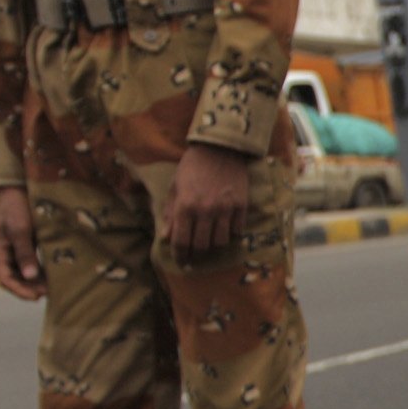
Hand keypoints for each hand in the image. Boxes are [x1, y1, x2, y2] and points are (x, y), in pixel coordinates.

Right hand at [0, 187, 43, 299]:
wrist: (18, 189)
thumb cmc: (16, 207)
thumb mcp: (20, 230)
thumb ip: (25, 253)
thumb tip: (30, 276)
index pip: (5, 279)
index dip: (20, 290)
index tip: (37, 296)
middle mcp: (3, 254)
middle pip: (13, 279)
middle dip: (29, 288)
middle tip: (48, 294)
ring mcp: (12, 250)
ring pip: (22, 273)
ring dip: (34, 282)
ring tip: (51, 288)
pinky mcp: (23, 246)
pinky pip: (29, 264)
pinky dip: (38, 271)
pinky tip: (51, 276)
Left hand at [164, 141, 252, 260]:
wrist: (220, 147)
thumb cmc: (192, 167)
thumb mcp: (175, 188)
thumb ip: (170, 214)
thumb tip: (166, 238)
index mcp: (186, 206)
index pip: (181, 242)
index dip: (180, 256)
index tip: (180, 261)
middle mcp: (205, 210)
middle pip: (201, 246)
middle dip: (196, 255)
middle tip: (194, 257)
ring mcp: (226, 209)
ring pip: (220, 242)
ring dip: (213, 246)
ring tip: (209, 245)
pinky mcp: (241, 205)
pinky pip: (237, 230)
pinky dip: (230, 235)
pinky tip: (225, 231)